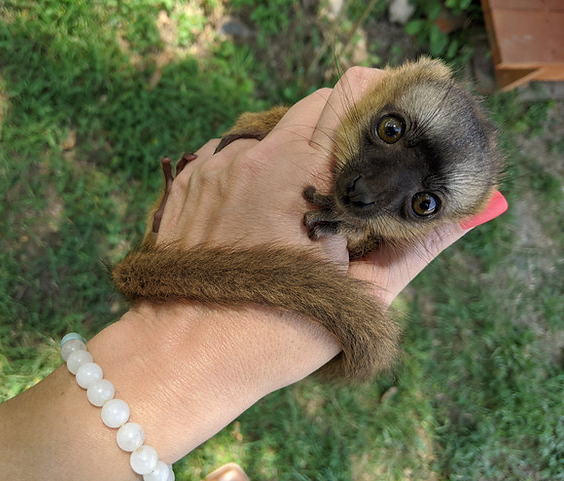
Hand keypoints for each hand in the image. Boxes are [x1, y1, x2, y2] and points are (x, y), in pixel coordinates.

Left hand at [153, 67, 506, 305]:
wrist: (184, 356)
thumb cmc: (275, 334)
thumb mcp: (363, 295)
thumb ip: (420, 244)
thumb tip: (475, 210)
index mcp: (304, 173)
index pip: (350, 93)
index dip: (375, 108)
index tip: (385, 140)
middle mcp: (256, 156)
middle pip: (311, 103)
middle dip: (337, 129)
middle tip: (346, 182)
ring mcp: (215, 166)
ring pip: (269, 128)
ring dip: (290, 151)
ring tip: (295, 208)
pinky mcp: (187, 181)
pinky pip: (230, 152)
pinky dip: (251, 169)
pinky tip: (254, 214)